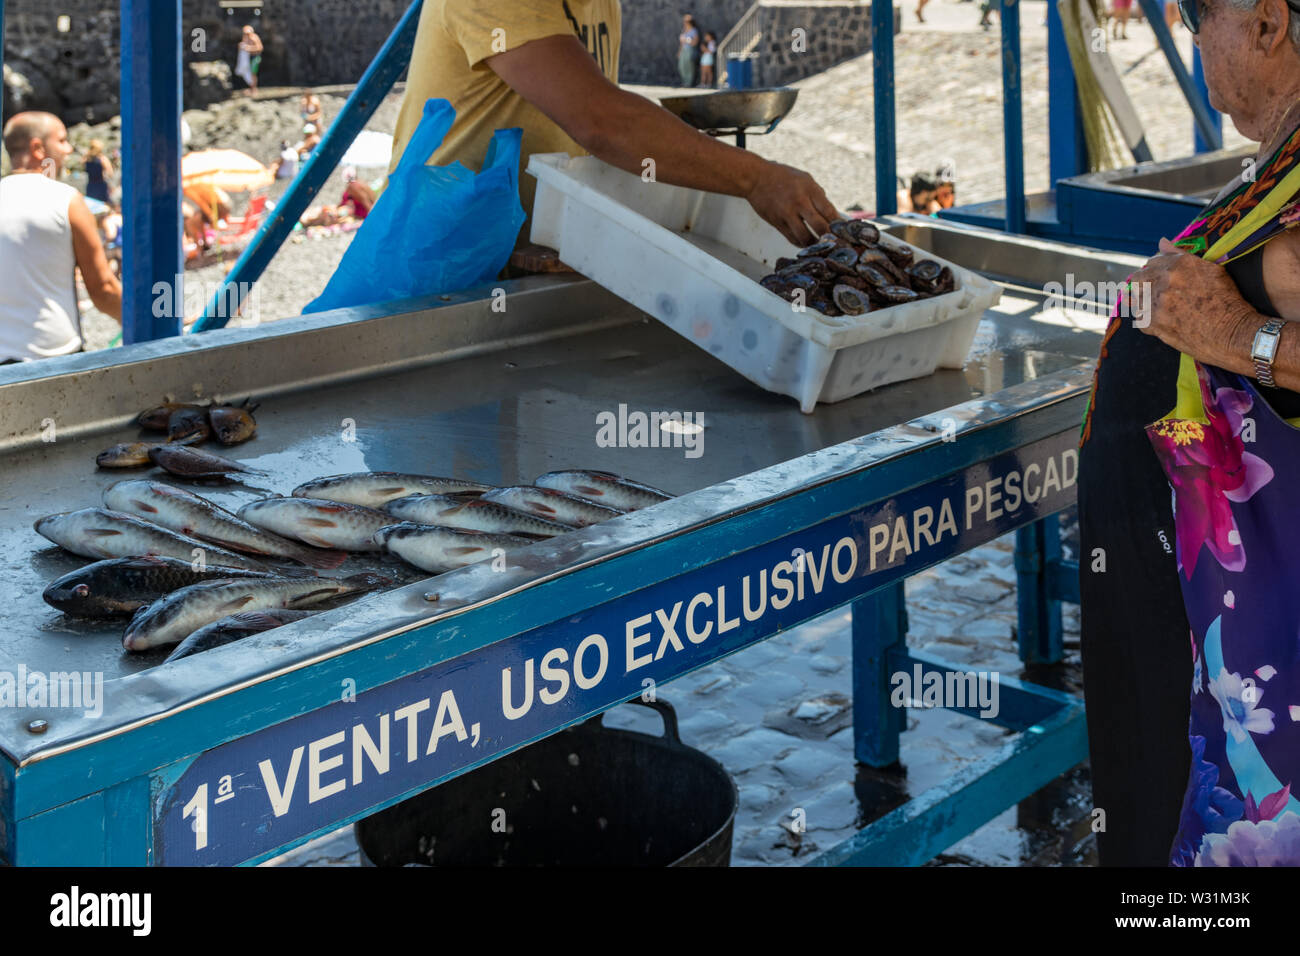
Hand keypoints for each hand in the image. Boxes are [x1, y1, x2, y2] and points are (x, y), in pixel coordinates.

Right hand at [744, 160, 838, 246]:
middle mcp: (799, 202)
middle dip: (829, 237)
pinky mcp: (777, 223)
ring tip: (820, 245)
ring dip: (815, 244)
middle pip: (820, 227)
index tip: (843, 231)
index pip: (830, 212)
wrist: (756, 178)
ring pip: (805, 238)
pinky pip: (792, 239)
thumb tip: (831, 214)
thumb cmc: (783, 177)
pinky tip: (806, 242)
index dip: (839, 225)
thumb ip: (818, 196)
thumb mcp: (805, 179)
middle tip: (834, 242)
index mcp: (809, 190)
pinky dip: (801, 243)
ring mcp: (787, 214)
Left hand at [1131, 237, 1256, 360]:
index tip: (1158, 276)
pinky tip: (1158, 320)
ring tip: (1158, 306)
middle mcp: (1165, 281)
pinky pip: (1139, 318)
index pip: (1153, 261)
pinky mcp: (1153, 324)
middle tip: (1153, 291)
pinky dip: (1146, 318)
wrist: (1232, 332)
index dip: (1155, 269)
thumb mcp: (1212, 270)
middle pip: (1139, 278)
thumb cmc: (1227, 300)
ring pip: (1136, 298)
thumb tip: (1161, 241)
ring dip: (1143, 300)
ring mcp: (1156, 303)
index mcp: (1180, 265)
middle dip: (1144, 282)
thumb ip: (1181, 255)